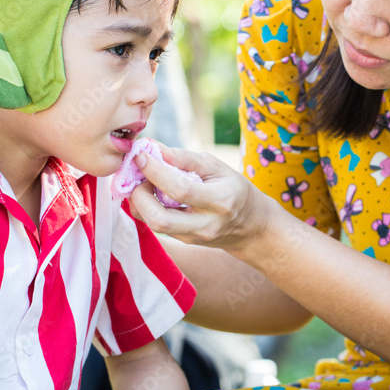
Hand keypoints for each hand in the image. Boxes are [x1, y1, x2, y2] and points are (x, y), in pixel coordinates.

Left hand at [128, 145, 275, 253]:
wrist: (250, 226)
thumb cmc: (233, 188)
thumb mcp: (217, 167)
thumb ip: (185, 158)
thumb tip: (153, 147)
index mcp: (220, 200)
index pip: (180, 189)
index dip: (155, 172)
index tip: (141, 155)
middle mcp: (205, 224)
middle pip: (160, 219)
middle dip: (140, 195)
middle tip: (140, 174)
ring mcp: (193, 237)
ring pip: (153, 225)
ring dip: (140, 201)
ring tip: (145, 182)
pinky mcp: (183, 241)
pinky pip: (155, 226)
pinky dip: (145, 207)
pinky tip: (150, 192)